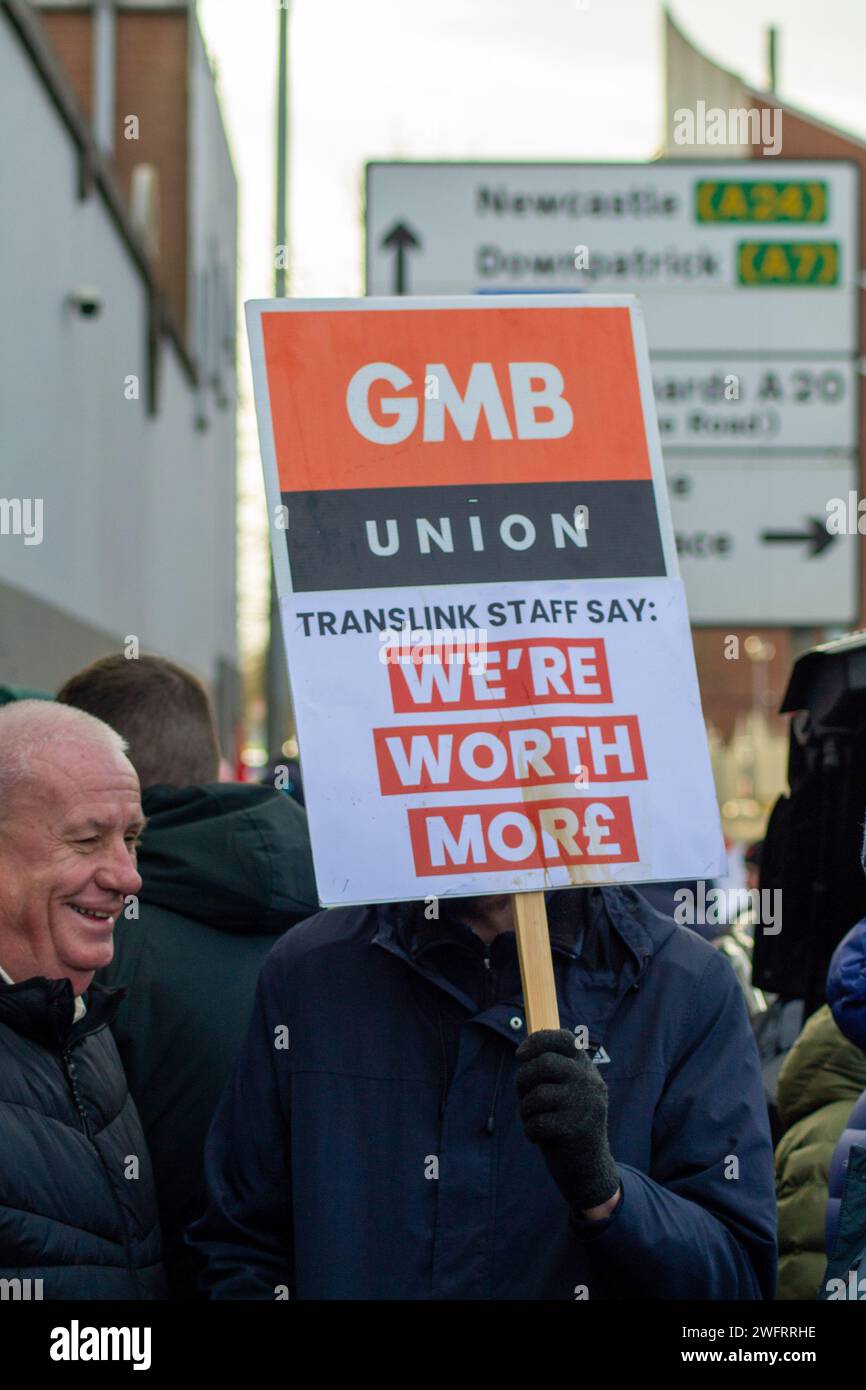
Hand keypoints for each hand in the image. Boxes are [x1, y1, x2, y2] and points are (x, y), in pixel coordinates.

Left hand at [516, 1028, 619, 1215]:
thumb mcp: (565, 1093)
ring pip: (538, 1094)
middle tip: (523, 1097)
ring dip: (525, 1110)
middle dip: (523, 1080)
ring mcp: (587, 1104)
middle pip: (544, 1064)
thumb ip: (551, 1073)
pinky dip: (530, 1131)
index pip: (565, 1039)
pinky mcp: (577, 1128)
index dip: (538, 1041)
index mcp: (587, 1070)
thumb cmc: (567, 1126)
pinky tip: (538, 1137)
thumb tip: (523, 1053)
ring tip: (533, 1120)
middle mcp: (591, 1082)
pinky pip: (537, 1121)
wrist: (589, 1170)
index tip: (521, 1054)